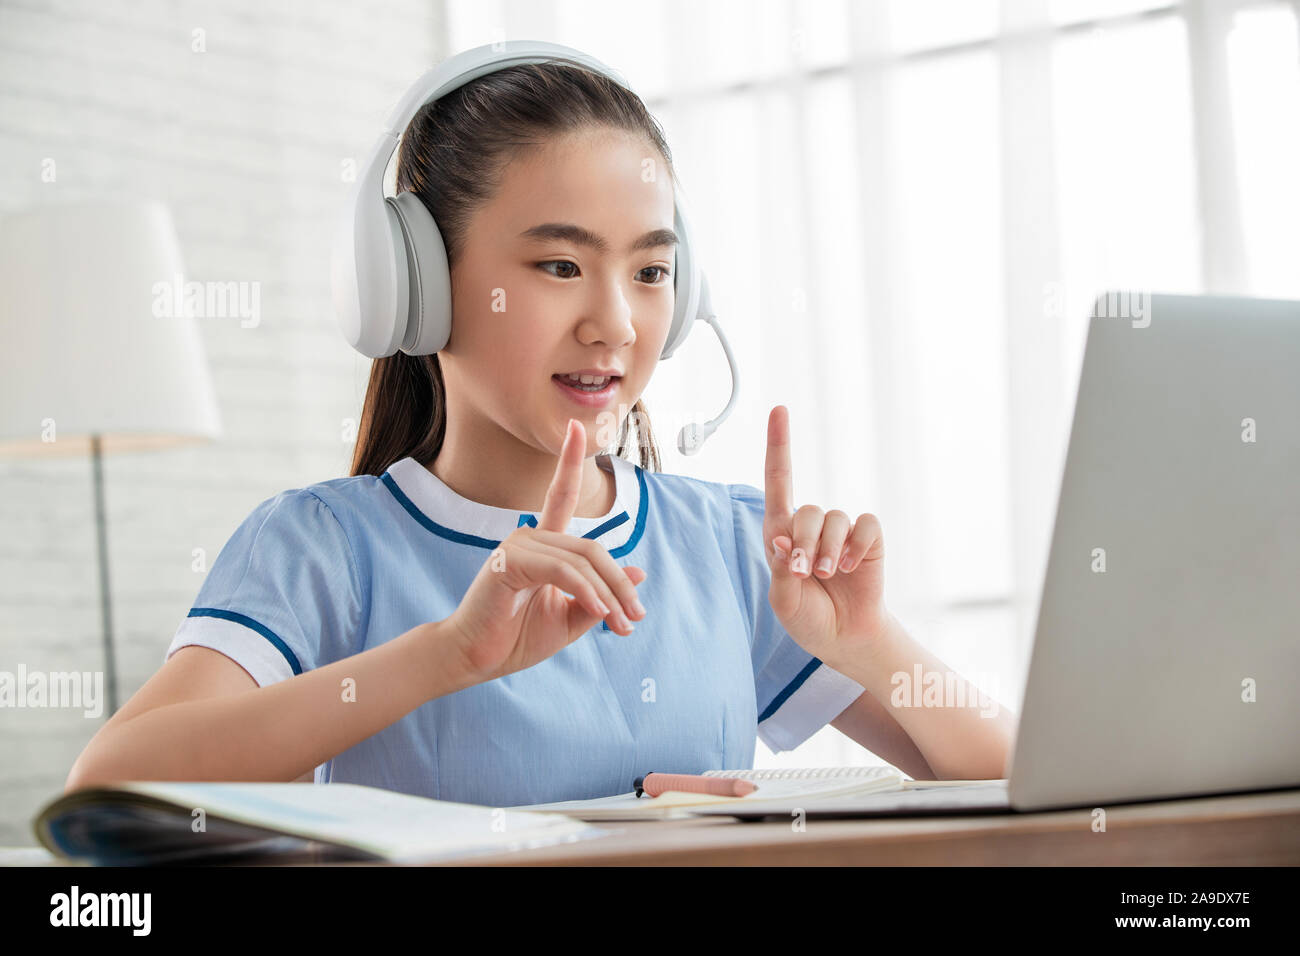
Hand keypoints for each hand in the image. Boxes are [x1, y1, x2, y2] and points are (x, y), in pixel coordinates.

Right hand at [445, 418, 647, 682]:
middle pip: (593, 549)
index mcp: (543, 545)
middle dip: (620, 584)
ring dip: (608, 595)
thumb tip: (638, 572)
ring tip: (620, 624)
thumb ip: (599, 596)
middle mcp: (529, 536)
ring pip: (582, 561)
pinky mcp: (509, 562)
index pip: (559, 494)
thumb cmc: (516, 637)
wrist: (474, 659)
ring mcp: (517, 545)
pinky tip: (598, 612)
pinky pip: (563, 571)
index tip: (578, 425)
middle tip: (635, 618)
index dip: (569, 459)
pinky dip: (587, 591)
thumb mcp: (569, 618)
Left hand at [763, 405, 889, 668]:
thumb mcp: (784, 601)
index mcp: (781, 533)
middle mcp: (809, 525)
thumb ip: (780, 571)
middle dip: (803, 544)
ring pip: (833, 519)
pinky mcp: (868, 539)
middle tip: (805, 573)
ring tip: (829, 576)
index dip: (779, 444)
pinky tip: (852, 567)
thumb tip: (780, 539)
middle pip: (805, 511)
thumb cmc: (808, 618)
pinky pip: (865, 525)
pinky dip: (857, 545)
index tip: (779, 409)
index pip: (778, 481)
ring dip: (829, 550)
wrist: (845, 638)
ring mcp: (840, 530)